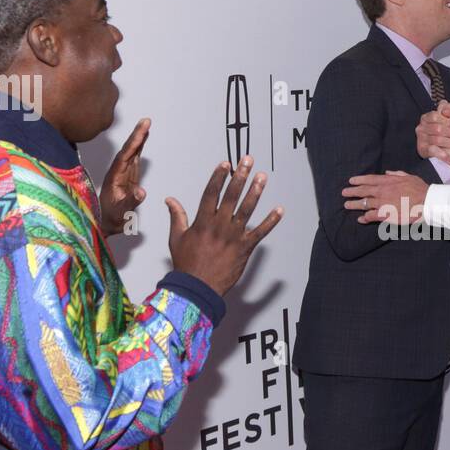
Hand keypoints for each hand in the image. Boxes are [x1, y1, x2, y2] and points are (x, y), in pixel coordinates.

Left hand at [100, 118, 149, 234]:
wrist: (103, 224)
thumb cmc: (110, 218)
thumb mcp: (121, 212)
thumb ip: (130, 201)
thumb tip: (141, 192)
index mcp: (115, 176)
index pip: (126, 155)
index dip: (135, 141)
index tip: (143, 129)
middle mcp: (118, 172)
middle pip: (128, 149)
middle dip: (137, 134)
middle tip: (146, 120)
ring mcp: (123, 174)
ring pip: (131, 152)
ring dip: (138, 139)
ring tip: (146, 125)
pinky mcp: (127, 177)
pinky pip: (134, 159)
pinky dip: (139, 149)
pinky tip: (143, 141)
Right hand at [166, 157, 282, 295]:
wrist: (197, 288)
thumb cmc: (186, 265)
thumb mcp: (176, 238)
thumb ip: (177, 216)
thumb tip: (170, 200)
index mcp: (202, 222)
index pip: (211, 193)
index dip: (219, 176)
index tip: (225, 163)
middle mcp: (219, 226)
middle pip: (232, 196)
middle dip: (240, 176)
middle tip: (247, 161)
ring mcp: (233, 236)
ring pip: (247, 210)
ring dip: (256, 192)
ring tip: (262, 177)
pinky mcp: (245, 248)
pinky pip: (260, 232)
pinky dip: (271, 221)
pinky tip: (280, 210)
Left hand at [342, 170, 428, 223]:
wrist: (425, 202)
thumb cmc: (420, 189)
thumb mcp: (409, 176)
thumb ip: (397, 174)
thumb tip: (388, 172)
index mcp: (388, 181)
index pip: (369, 179)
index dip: (359, 180)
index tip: (351, 181)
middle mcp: (382, 191)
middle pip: (363, 191)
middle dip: (352, 191)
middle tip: (344, 192)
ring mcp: (382, 203)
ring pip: (364, 203)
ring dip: (354, 204)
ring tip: (347, 205)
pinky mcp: (385, 215)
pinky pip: (371, 216)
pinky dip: (365, 218)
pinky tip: (360, 219)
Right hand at [416, 101, 449, 170]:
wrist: (448, 154)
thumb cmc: (449, 135)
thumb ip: (448, 109)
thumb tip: (445, 103)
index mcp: (427, 118)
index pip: (435, 116)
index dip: (446, 120)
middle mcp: (422, 127)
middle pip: (437, 128)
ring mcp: (421, 139)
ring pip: (437, 139)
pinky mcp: (422, 150)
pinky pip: (432, 150)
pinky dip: (440, 153)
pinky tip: (447, 156)